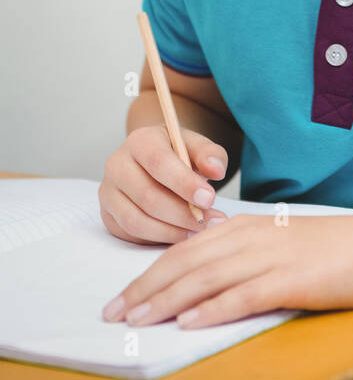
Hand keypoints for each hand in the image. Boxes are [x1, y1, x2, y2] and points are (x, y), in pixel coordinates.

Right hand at [98, 125, 228, 244]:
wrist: (156, 164)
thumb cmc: (178, 156)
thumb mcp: (197, 148)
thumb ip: (210, 155)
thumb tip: (216, 171)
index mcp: (140, 141)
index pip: (158, 162)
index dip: (184, 183)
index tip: (209, 198)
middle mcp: (117, 164)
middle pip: (147, 196)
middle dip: (183, 214)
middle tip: (211, 221)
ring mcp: (108, 192)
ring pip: (137, 220)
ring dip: (172, 231)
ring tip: (199, 230)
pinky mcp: (108, 215)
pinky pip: (132, 234)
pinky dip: (159, 238)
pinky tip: (181, 235)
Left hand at [101, 212, 352, 325]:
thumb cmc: (333, 250)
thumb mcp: (280, 243)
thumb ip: (244, 254)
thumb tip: (207, 278)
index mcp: (246, 228)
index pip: (184, 251)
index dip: (149, 274)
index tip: (121, 298)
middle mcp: (251, 238)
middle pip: (186, 264)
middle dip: (145, 289)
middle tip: (114, 314)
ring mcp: (270, 258)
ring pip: (206, 278)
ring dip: (167, 300)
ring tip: (138, 319)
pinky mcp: (290, 280)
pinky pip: (243, 295)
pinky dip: (212, 309)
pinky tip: (190, 322)